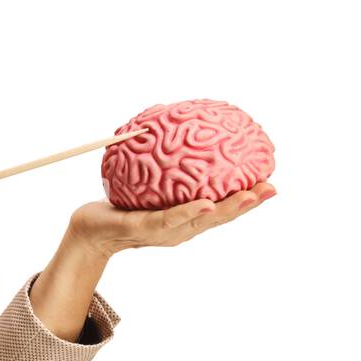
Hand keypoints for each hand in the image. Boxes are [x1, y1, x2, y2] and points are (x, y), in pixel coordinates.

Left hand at [69, 181, 276, 256]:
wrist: (87, 231)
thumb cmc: (119, 206)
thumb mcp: (147, 184)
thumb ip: (166, 166)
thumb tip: (179, 127)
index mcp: (186, 218)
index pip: (222, 208)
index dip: (247, 198)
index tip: (269, 182)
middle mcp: (181, 229)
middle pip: (221, 217)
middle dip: (248, 204)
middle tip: (272, 187)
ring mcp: (165, 232)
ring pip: (202, 220)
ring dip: (228, 209)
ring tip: (248, 196)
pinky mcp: (144, 229)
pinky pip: (170, 218)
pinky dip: (189, 211)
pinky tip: (205, 203)